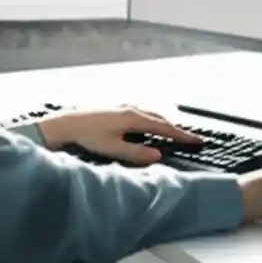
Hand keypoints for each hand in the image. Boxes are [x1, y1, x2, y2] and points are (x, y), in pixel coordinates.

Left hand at [37, 106, 201, 165]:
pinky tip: (148, 123)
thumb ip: (136, 153)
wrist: (65, 123)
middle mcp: (131, 108)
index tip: (197, 140)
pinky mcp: (116, 108)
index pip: (164, 127)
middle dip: (176, 128)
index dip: (182, 135)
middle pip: (160, 118)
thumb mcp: (112, 149)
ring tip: (173, 130)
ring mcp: (124, 106)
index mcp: (133, 118)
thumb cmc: (86, 136)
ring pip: (151, 113)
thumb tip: (157, 156)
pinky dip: (152, 118)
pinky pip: (142, 111)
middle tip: (189, 137)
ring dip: (164, 121)